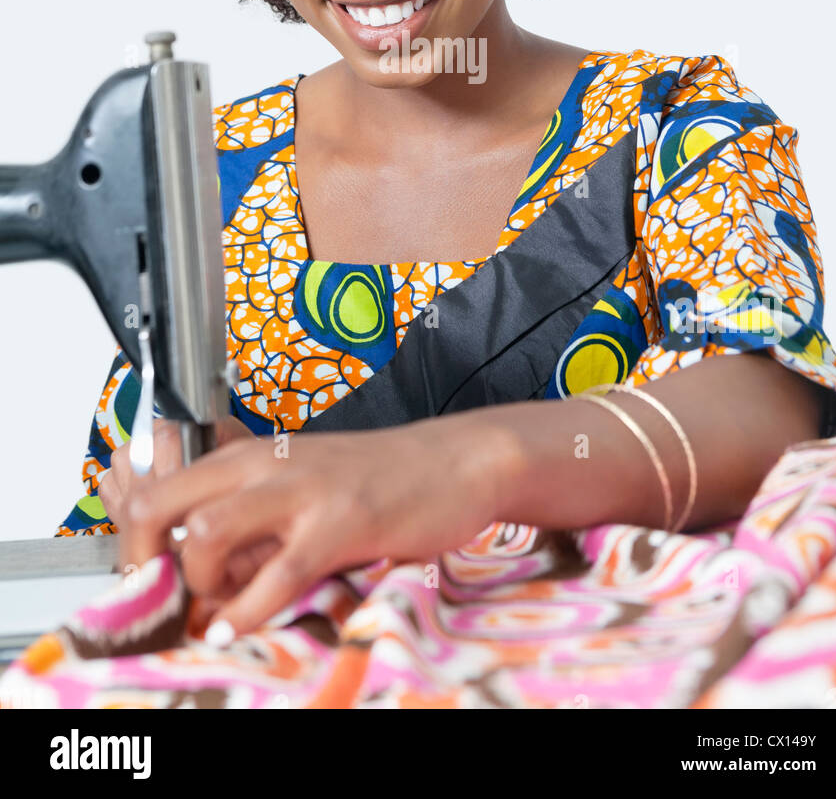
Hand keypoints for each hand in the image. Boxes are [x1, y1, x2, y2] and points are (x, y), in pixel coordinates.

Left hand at [119, 413, 513, 641]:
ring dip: (201, 583)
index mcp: (247, 455)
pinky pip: (276, 576)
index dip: (135, 541)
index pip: (157, 487)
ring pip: (207, 535)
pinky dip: (247, 613)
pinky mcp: (340, 524)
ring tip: (218, 605)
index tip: (145, 579)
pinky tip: (239, 627)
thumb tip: (203, 568)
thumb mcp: (300, 486)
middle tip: (163, 601)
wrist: (453, 460)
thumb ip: (251, 520)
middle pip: (160, 504)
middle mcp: (262, 466)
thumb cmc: (377, 477)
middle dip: (145, 564)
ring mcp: (300, 492)